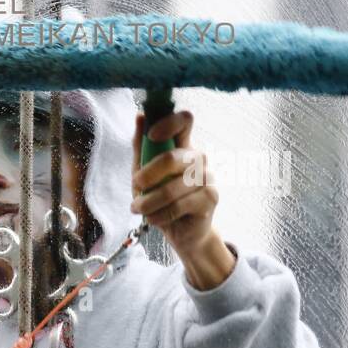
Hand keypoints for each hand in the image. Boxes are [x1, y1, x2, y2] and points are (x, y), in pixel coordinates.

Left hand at [131, 109, 235, 290]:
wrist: (182, 231)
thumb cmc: (162, 198)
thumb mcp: (144, 171)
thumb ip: (142, 146)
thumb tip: (139, 116)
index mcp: (184, 145)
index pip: (185, 120)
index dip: (168, 123)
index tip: (152, 135)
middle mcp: (199, 157)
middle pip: (174, 157)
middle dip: (149, 174)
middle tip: (136, 185)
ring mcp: (208, 177)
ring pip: (173, 187)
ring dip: (149, 201)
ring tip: (138, 209)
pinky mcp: (211, 198)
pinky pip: (180, 205)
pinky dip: (161, 215)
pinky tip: (154, 218)